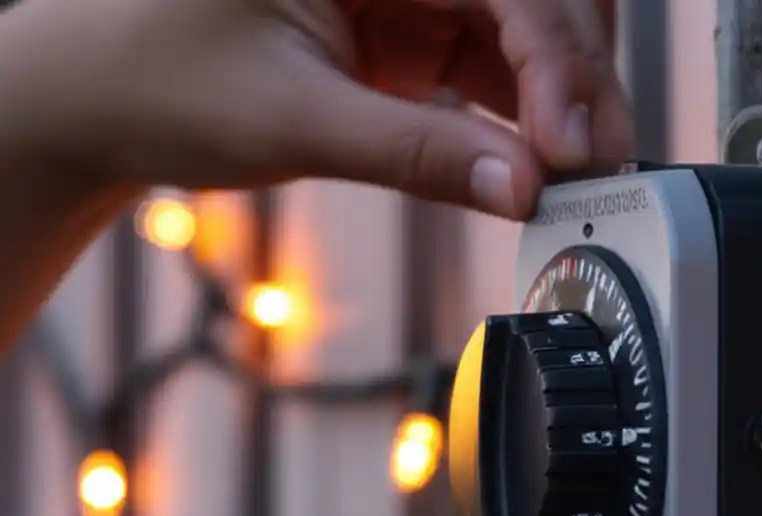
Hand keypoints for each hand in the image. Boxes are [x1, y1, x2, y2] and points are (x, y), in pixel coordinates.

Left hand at [1, 0, 633, 219]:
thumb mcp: (293, 119)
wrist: (102, 98)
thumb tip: (522, 191)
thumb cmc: (160, 80)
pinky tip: (539, 163)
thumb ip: (417, 153)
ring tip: (576, 177)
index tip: (574, 151)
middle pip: (538, 1)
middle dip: (578, 81)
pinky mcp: (418, 27)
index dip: (557, 63)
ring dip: (563, 102)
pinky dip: (528, 117)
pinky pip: (500, 63)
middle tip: (600, 167)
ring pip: (531, 32)